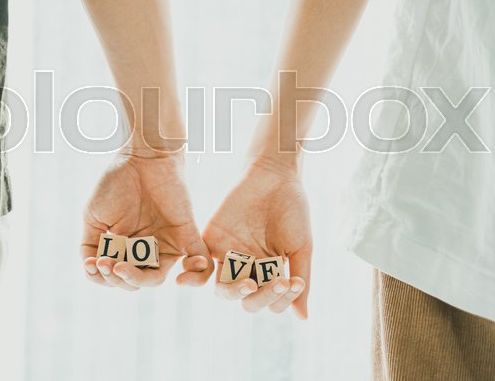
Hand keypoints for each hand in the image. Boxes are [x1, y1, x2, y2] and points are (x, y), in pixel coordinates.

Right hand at [81, 152, 213, 289]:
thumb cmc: (116, 182)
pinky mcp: (187, 233)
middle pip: (135, 282)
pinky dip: (196, 277)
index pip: (116, 278)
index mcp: (126, 247)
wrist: (142, 156)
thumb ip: (90, 246)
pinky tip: (180, 279)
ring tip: (119, 266)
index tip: (94, 263)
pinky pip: (199, 264)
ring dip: (137, 279)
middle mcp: (147, 249)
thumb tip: (91, 271)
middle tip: (107, 263)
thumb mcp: (94, 218)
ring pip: (156, 278)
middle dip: (118, 279)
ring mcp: (167, 242)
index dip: (103, 278)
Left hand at [203, 157, 312, 317]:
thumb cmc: (293, 210)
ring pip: (224, 290)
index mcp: (270, 273)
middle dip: (260, 297)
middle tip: (274, 283)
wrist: (274, 176)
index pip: (270, 301)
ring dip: (235, 292)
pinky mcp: (211, 241)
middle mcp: (248, 269)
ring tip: (248, 283)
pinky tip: (191, 279)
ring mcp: (229, 257)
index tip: (293, 281)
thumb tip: (303, 319)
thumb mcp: (300, 247)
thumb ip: (301, 280)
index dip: (280, 299)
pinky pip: (200, 266)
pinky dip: (195, 276)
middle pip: (246, 300)